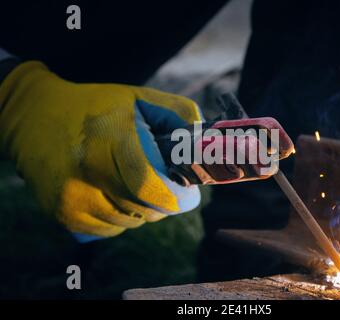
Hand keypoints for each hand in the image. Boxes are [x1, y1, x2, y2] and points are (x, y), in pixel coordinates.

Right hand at [0, 61, 201, 237]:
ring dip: (141, 213)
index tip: (184, 196)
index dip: (171, 198)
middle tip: (165, 190)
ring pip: (126, 222)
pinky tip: (118, 199)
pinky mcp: (60, 211)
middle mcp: (86, 170)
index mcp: (109, 139)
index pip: (147, 186)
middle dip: (161, 205)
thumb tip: (204, 141)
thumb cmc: (96, 107)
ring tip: (139, 191)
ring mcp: (70, 195)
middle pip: (141, 209)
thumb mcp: (138, 97)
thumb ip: (178, 112)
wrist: (35, 117)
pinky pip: (107, 230)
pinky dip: (120, 220)